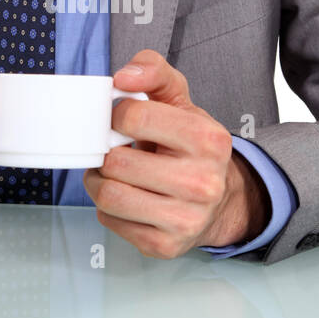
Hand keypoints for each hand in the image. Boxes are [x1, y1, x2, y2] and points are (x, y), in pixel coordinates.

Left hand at [82, 49, 268, 258]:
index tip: (120, 121)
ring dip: (100, 181)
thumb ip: (153, 72)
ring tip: (114, 174)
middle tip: (115, 151)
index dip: (115, 116)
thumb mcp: (180, 101)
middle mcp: (202, 182)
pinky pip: (109, 220)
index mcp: (208, 139)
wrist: (218, 200)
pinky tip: (127, 197)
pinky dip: (108, 207)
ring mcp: (185, 219)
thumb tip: (123, 77)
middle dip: (106, 153)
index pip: (134, 117)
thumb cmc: (190, 147)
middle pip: (116, 161)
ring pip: (109, 195)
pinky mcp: (164, 245)